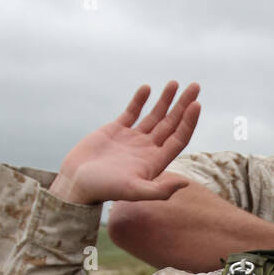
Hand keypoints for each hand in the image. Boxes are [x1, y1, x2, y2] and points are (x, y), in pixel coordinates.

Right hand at [50, 82, 200, 205]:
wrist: (76, 182)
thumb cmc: (104, 189)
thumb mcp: (133, 191)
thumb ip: (159, 190)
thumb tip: (186, 183)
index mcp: (155, 162)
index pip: (178, 139)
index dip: (189, 122)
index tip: (196, 104)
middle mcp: (147, 149)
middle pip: (171, 124)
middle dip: (184, 105)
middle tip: (196, 86)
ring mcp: (133, 139)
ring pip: (154, 116)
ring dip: (166, 100)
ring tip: (175, 83)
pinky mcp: (116, 130)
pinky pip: (132, 112)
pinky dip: (140, 100)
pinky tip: (148, 88)